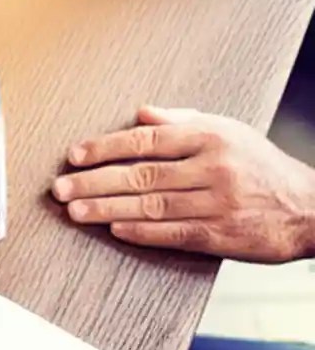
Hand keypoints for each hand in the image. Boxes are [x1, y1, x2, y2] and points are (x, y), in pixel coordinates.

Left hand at [53, 106, 314, 262]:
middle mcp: (213, 168)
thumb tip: (141, 114)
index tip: (75, 155)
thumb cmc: (261, 168)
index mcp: (211, 137)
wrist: (309, 209)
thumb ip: (182, 121)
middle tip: (60, 187)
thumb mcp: (229, 131)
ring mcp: (216, 203)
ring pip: (150, 206)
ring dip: (106, 209)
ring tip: (74, 210)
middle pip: (141, 175)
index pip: (146, 141)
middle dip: (94, 181)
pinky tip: (113, 230)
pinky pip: (171, 233)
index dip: (105, 148)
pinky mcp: (220, 235)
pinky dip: (139, 232)